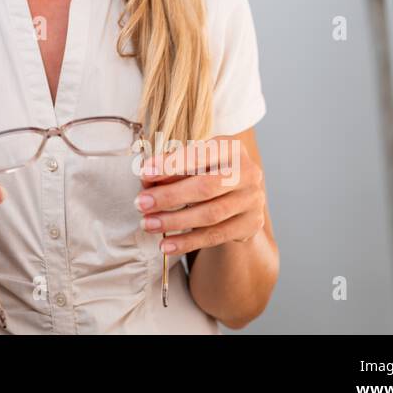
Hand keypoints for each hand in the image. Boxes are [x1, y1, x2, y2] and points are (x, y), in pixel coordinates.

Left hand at [135, 138, 264, 254]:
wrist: (238, 197)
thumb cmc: (208, 171)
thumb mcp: (193, 162)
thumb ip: (172, 168)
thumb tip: (146, 179)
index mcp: (232, 148)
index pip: (200, 154)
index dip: (171, 164)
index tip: (144, 174)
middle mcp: (248, 172)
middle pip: (205, 187)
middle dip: (169, 196)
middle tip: (141, 203)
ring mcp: (252, 200)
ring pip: (210, 214)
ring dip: (174, 221)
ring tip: (148, 224)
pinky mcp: (251, 224)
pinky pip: (215, 236)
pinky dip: (187, 242)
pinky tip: (166, 245)